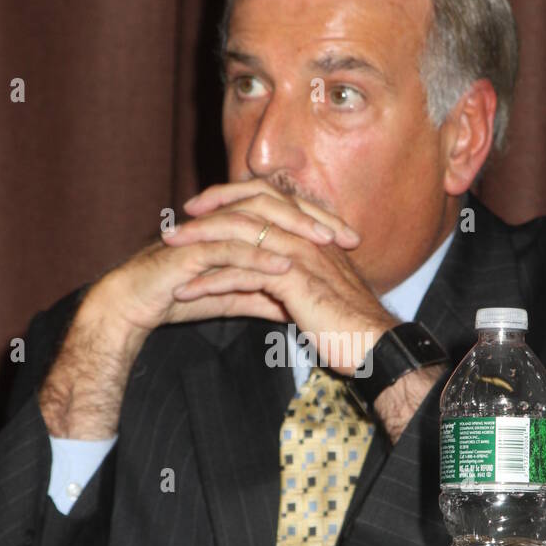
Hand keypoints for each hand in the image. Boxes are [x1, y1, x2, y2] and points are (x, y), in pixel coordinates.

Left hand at [166, 181, 396, 374]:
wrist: (376, 346)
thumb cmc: (351, 325)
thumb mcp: (321, 293)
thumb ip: (299, 279)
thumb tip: (277, 281)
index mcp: (312, 234)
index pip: (267, 200)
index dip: (232, 200)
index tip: (202, 211)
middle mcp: (305, 237)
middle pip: (247, 210)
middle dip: (207, 216)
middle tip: (175, 227)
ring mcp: (299, 255)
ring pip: (239, 239)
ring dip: (199, 247)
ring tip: (170, 257)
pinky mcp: (291, 280)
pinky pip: (240, 275)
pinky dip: (210, 282)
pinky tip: (186, 292)